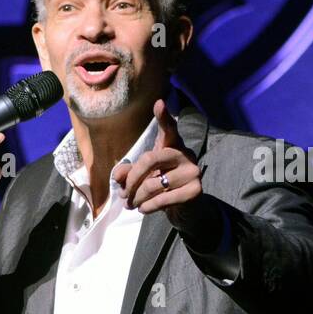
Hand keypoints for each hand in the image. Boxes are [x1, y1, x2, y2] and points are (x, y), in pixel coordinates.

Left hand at [111, 99, 202, 225]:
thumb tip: (117, 176)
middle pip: (150, 159)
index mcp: (172, 146)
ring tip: (131, 204)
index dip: (163, 117)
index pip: (168, 129)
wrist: (185, 210)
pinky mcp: (195, 190)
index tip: (159, 103)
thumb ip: (128, 173)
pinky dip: (147, 207)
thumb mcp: (142, 178)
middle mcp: (185, 154)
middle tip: (123, 194)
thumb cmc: (161, 187)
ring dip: (136, 198)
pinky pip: (162, 199)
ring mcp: (193, 171)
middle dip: (132, 179)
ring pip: (153, 184)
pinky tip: (143, 209)